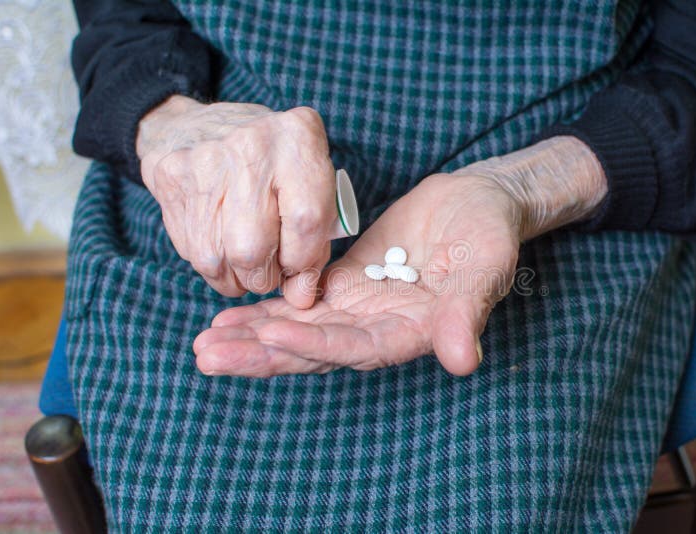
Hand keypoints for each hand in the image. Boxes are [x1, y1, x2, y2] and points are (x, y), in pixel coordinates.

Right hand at [137, 95, 336, 306]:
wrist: (197, 127)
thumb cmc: (269, 164)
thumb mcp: (308, 180)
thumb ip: (316, 236)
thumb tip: (301, 297)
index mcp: (296, 138)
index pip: (307, 221)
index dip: (305, 259)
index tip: (300, 265)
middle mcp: (249, 146)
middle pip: (254, 248)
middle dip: (266, 275)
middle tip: (272, 268)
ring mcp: (204, 161)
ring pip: (218, 259)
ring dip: (238, 277)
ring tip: (249, 263)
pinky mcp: (170, 179)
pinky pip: (192, 252)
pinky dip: (214, 268)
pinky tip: (223, 251)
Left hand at [194, 172, 519, 375]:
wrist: (477, 201)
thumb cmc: (490, 232)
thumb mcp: (485, 266)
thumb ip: (467, 312)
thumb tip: (463, 361)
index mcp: (412, 331)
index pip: (357, 347)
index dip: (315, 344)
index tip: (270, 333)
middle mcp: (378, 328)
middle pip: (314, 349)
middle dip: (262, 353)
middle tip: (207, 355)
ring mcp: (358, 307)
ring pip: (299, 330)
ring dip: (253, 337)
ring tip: (204, 343)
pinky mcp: (344, 283)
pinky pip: (300, 302)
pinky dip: (266, 309)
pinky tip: (227, 315)